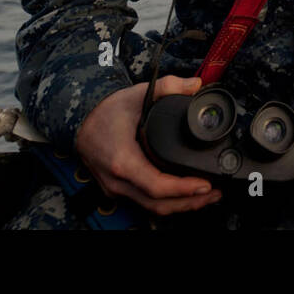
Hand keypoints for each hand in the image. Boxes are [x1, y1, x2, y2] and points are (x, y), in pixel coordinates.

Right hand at [75, 75, 222, 215]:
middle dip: (189, 202)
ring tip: (205, 197)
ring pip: (150, 208)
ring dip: (180, 205)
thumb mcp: (137, 94)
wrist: (79, 121)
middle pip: (157, 204)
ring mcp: (116, 189)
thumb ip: (168, 86)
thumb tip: (195, 85)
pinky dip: (165, 202)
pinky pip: (143, 203)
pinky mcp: (117, 190)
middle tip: (214, 194)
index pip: (157, 186)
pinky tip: (182, 195)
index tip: (206, 185)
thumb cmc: (105, 110)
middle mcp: (118, 181)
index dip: (184, 189)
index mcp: (123, 161)